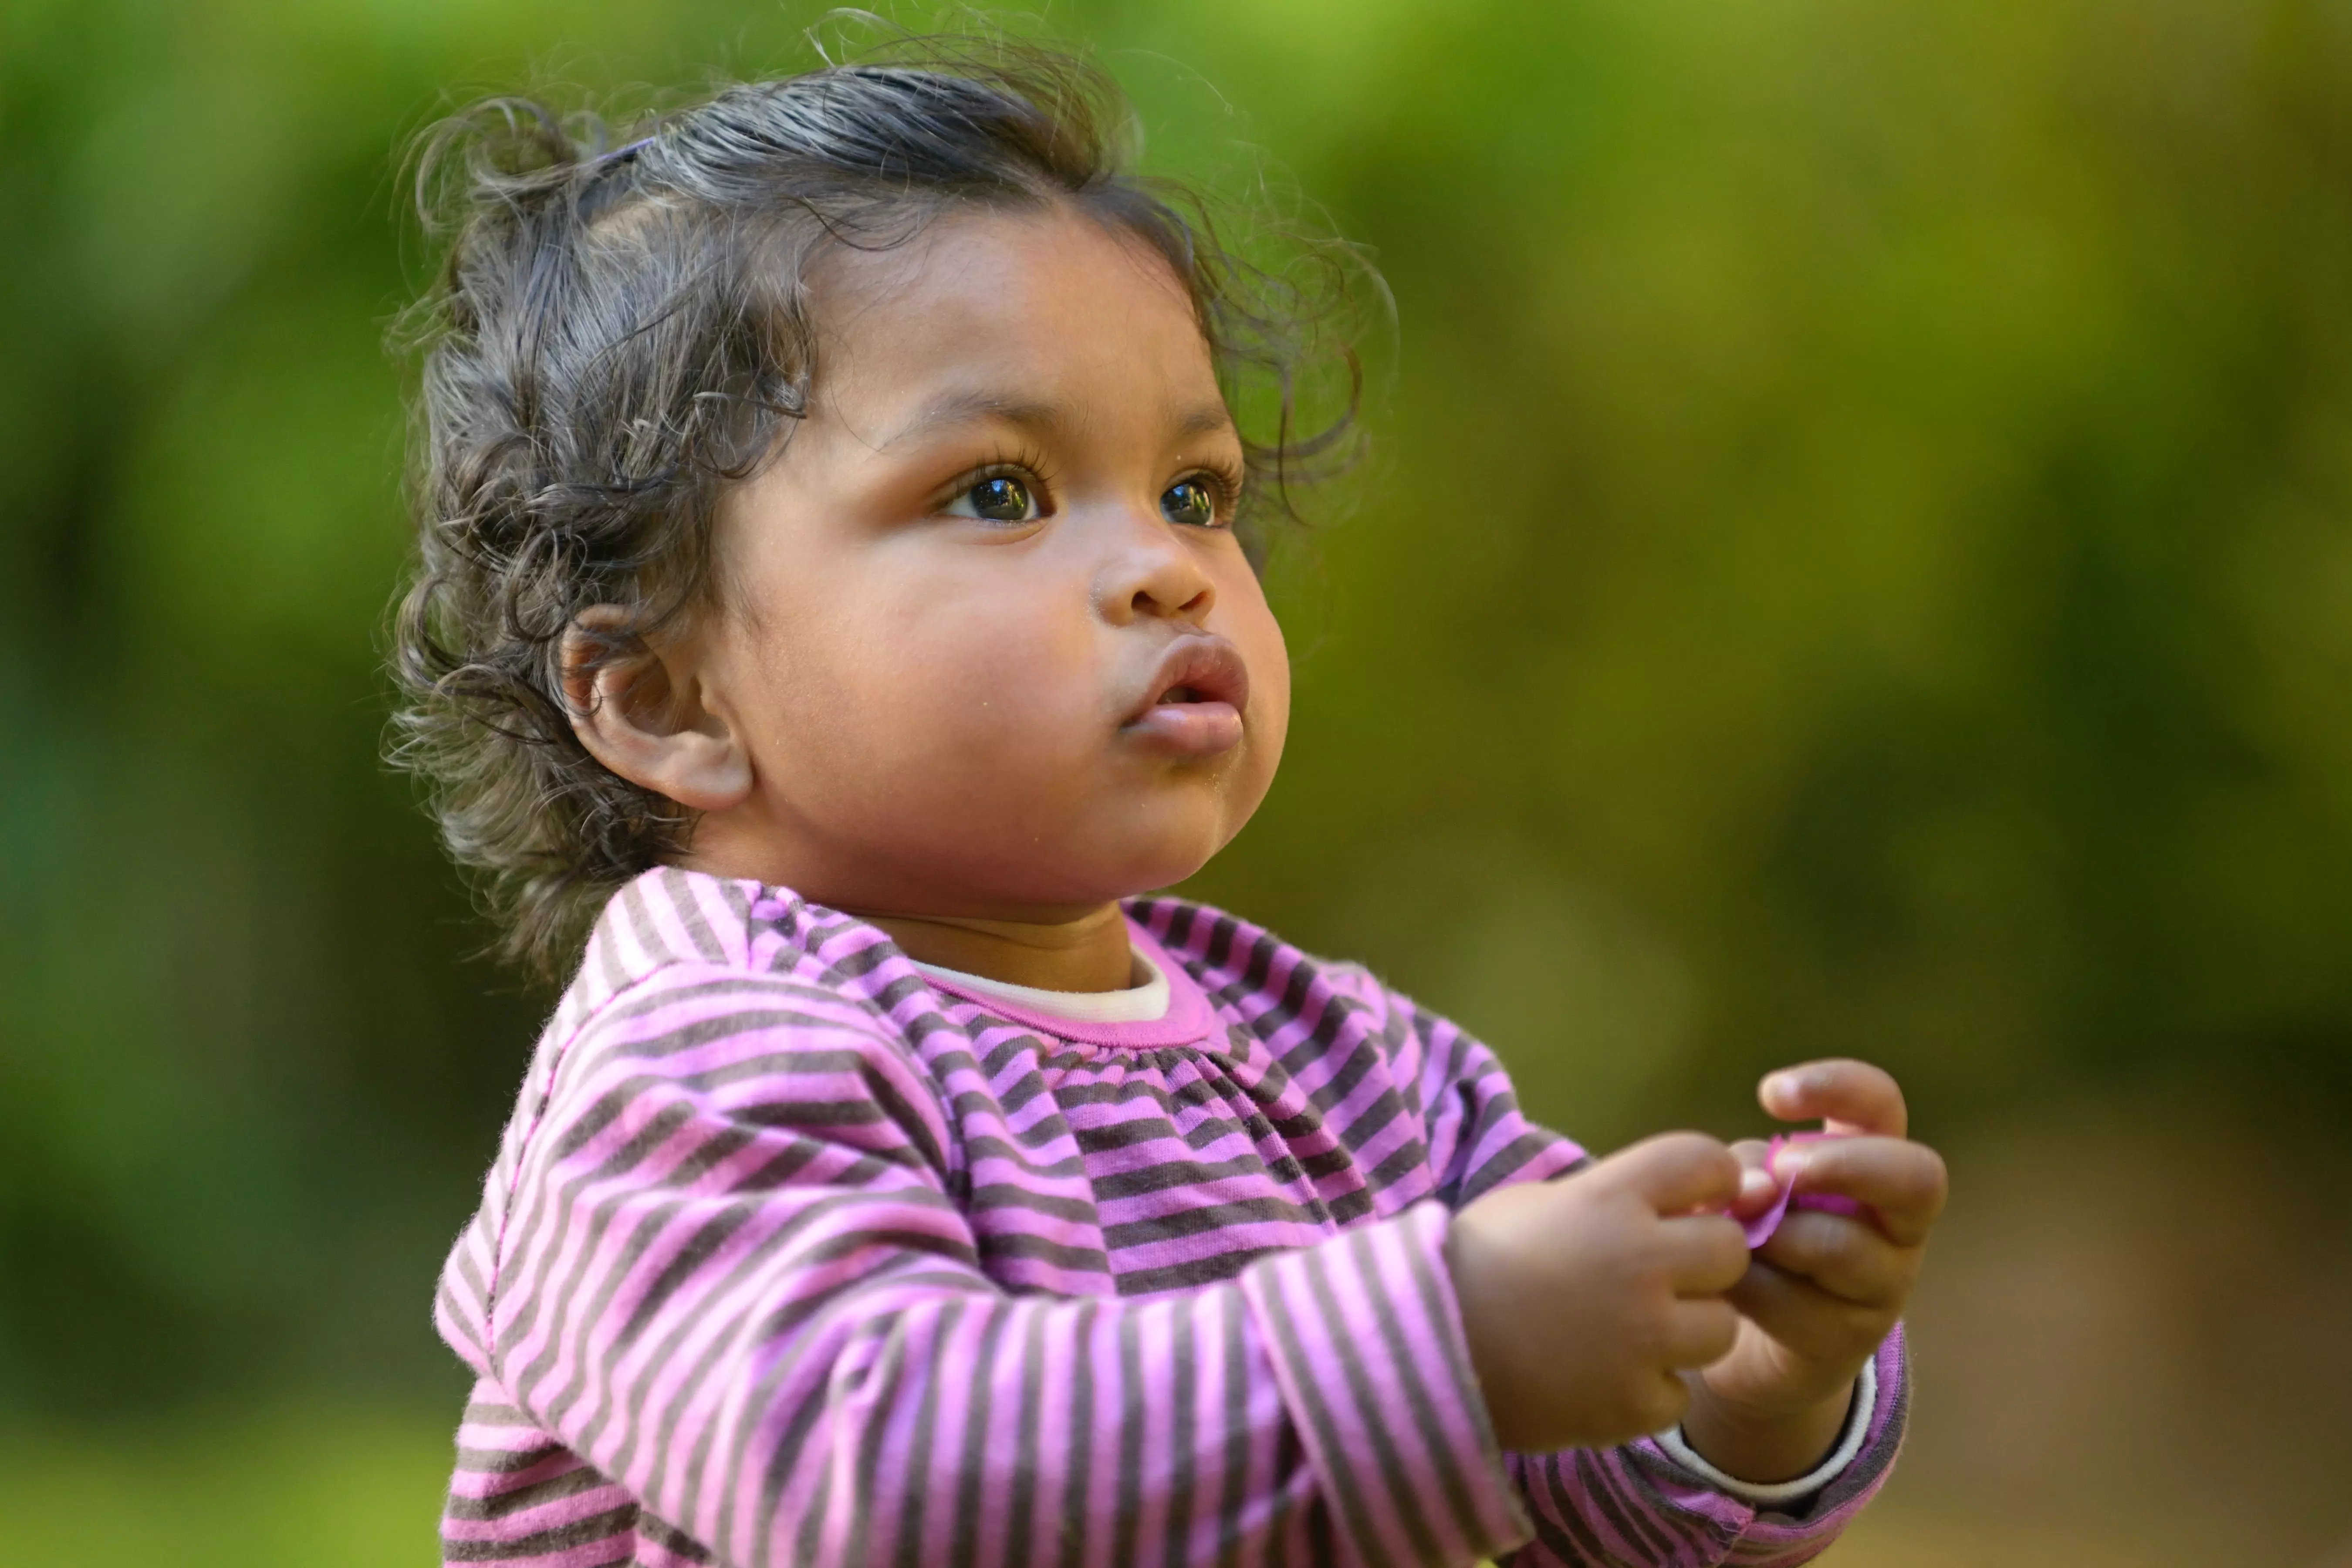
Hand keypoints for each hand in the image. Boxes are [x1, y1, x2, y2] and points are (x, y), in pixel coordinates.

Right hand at [1444, 1132, 1751, 1452]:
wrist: (1424, 1348)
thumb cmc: (1476, 1262)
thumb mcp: (1540, 1203)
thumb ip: (1612, 1198)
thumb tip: (1682, 1202)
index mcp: (1610, 1198)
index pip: (1705, 1161)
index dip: (1712, 1180)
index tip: (1699, 1201)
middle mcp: (1638, 1261)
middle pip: (1730, 1250)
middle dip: (1706, 1262)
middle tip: (1667, 1278)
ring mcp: (1641, 1337)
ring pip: (1722, 1328)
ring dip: (1688, 1331)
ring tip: (1636, 1334)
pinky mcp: (1633, 1402)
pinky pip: (1679, 1393)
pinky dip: (1649, 1391)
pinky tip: (1605, 1379)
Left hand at [1681, 1059, 1948, 1482]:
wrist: (1749, 1334)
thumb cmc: (1754, 1230)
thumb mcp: (1749, 1185)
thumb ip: (1751, 1171)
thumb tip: (1756, 1188)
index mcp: (1873, 1159)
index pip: (1881, 1104)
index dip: (1837, 1086)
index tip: (1770, 1095)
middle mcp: (1899, 1219)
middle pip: (1917, 1177)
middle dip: (1842, 1164)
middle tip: (1782, 1168)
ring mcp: (1887, 1281)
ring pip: (1841, 1245)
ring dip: (1772, 1234)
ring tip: (1735, 1237)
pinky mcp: (1852, 1337)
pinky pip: (1796, 1302)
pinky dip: (1746, 1285)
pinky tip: (1723, 1283)